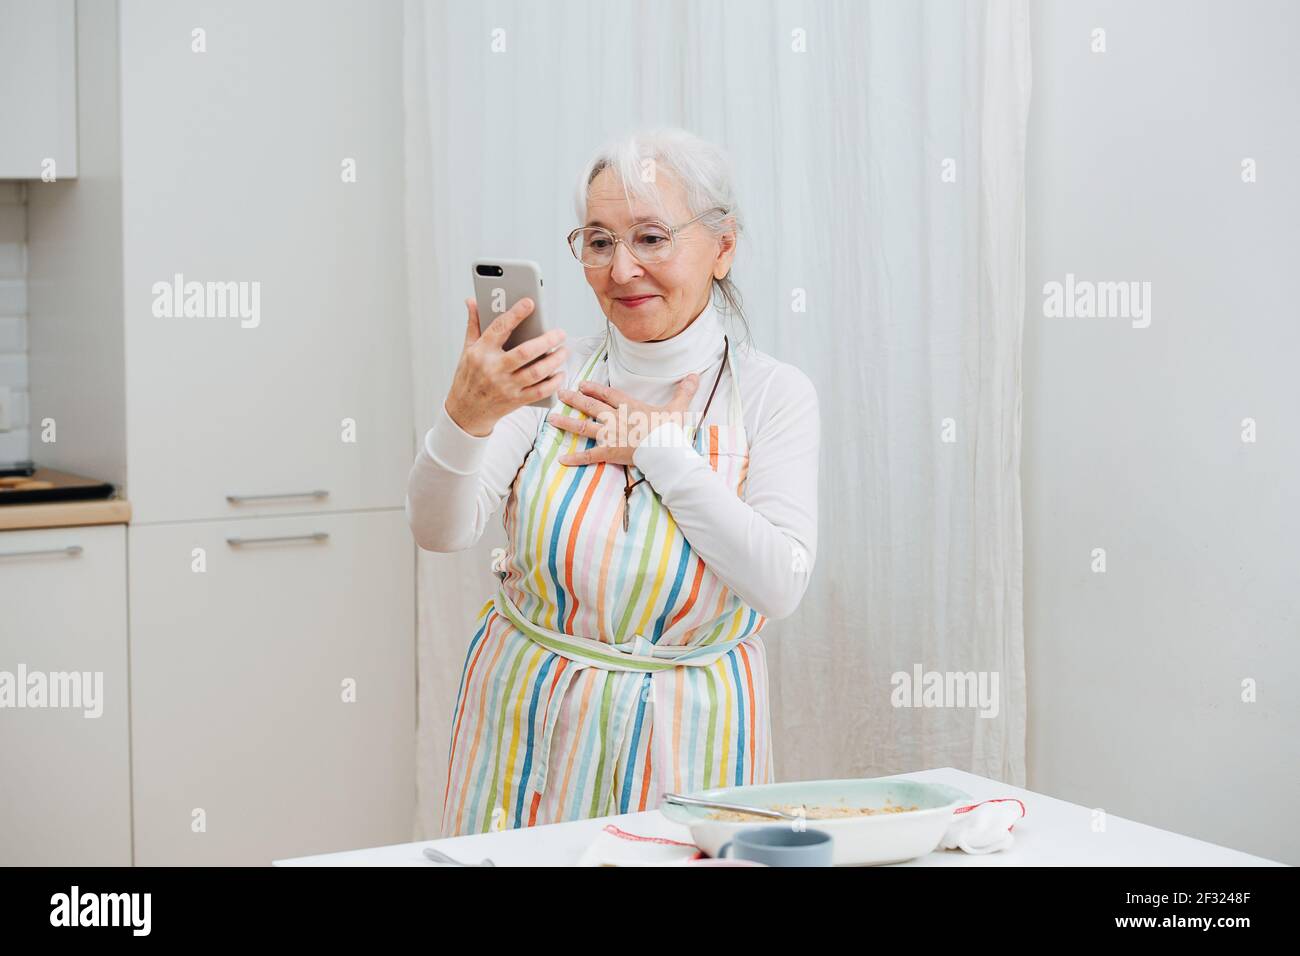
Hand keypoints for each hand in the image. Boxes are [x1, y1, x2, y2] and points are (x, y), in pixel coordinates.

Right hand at [444, 297, 567, 436]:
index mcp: (481, 352)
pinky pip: (540, 391)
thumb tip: (472, 301)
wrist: (465, 412)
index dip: (516, 314)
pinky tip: (560, 373)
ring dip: (554, 360)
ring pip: (536, 372)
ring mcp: (506, 387)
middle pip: (525, 352)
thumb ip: (474, 325)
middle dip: (547, 341)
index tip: (530, 303)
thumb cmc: (468, 377)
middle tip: (560, 333)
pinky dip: (553, 383)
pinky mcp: (515, 401)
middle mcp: (494, 369)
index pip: (500, 328)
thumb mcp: (467, 350)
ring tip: (564, 351)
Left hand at [547, 374, 699, 465]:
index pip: (607, 394)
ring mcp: (609, 434)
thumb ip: (684, 391)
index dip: (594, 388)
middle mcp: (615, 417)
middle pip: (590, 406)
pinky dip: (575, 458)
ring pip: (583, 426)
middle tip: (560, 393)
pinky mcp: (608, 452)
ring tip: (551, 419)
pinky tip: (561, 459)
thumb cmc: (669, 430)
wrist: (664, 450)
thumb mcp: (678, 408)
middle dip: (574, 399)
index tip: (582, 383)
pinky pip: (589, 455)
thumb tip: (695, 375)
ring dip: (566, 422)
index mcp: (629, 406)